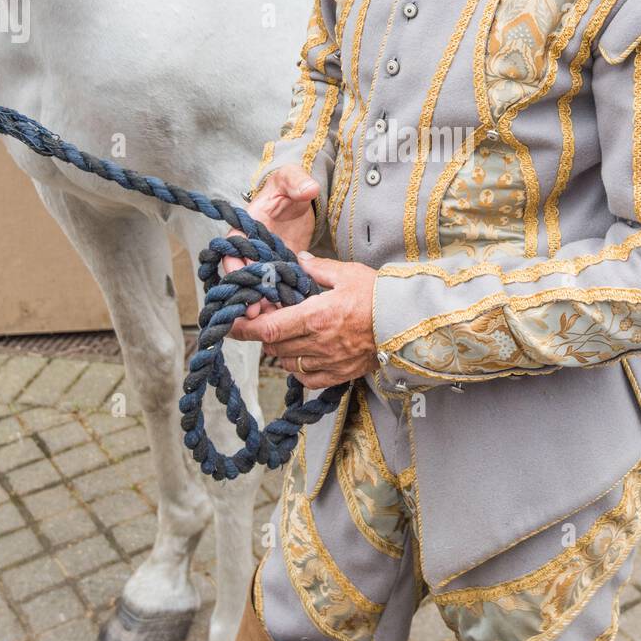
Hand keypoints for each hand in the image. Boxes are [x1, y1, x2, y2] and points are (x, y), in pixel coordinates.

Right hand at [222, 165, 317, 322]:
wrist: (299, 200)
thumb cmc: (288, 187)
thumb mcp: (289, 179)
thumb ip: (296, 181)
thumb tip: (307, 188)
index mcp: (244, 227)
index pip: (233, 250)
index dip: (237, 267)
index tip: (246, 280)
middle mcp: (249, 248)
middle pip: (243, 275)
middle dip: (248, 293)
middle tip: (258, 311)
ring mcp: (264, 262)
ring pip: (258, 287)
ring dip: (263, 303)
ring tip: (274, 319)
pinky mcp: (278, 271)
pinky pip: (275, 289)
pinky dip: (279, 301)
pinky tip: (289, 314)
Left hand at [229, 250, 378, 388]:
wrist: (410, 322)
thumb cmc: (380, 295)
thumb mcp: (347, 273)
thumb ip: (317, 268)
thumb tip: (298, 262)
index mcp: (316, 316)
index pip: (269, 327)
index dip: (245, 328)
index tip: (231, 325)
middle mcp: (318, 342)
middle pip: (274, 346)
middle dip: (264, 335)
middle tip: (268, 321)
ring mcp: (329, 361)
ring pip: (288, 362)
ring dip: (280, 350)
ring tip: (287, 335)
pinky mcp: (341, 374)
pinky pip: (308, 379)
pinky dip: (298, 369)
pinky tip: (302, 356)